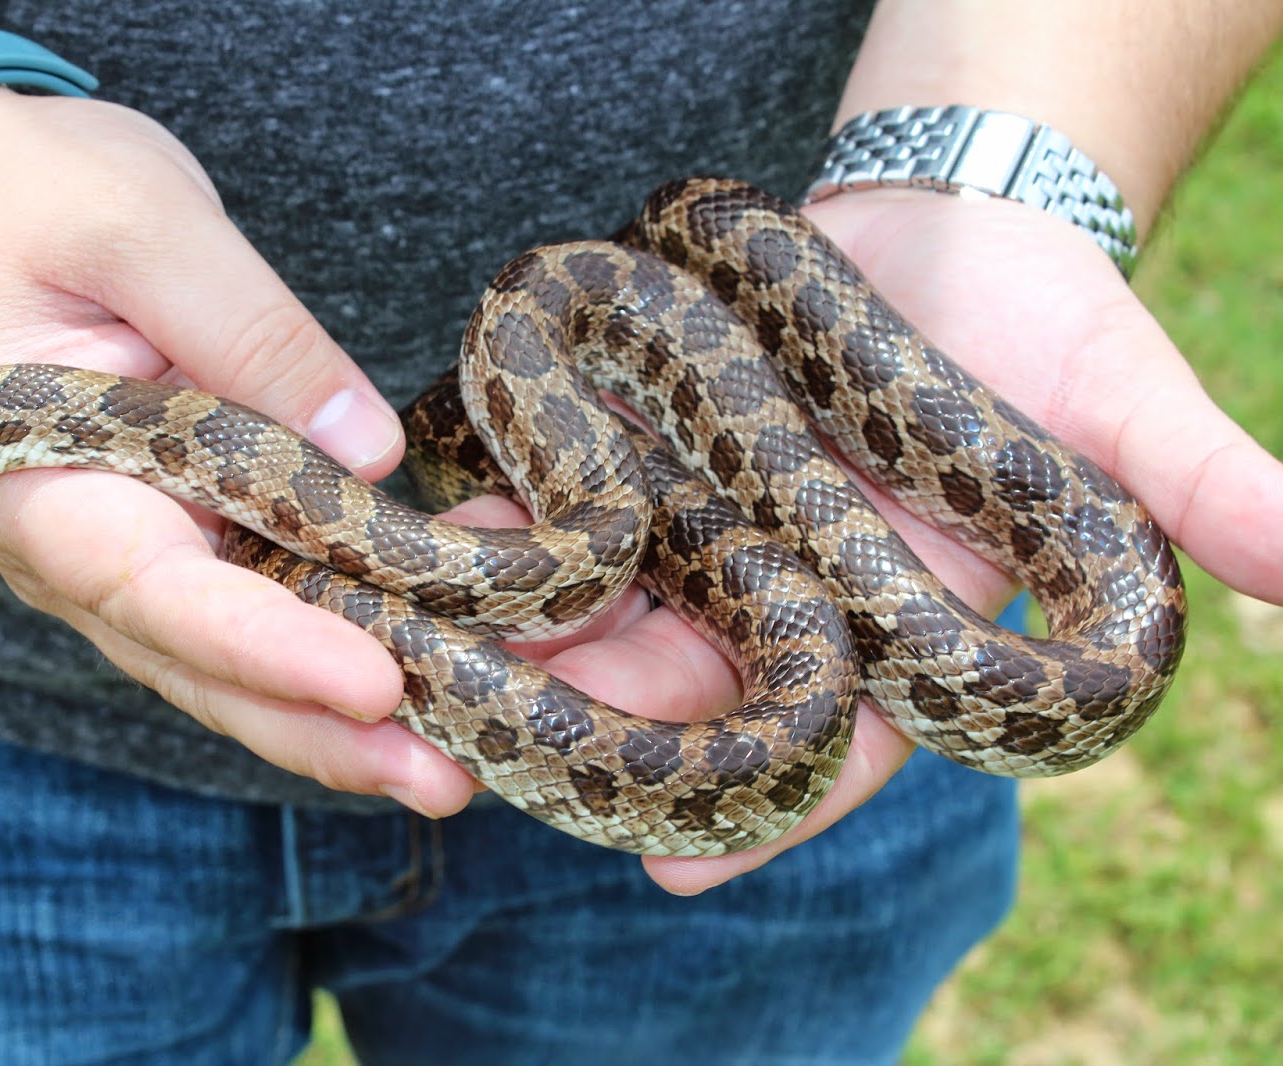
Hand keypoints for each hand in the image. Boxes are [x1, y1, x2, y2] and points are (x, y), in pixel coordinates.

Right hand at [0, 86, 483, 815]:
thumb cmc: (30, 200)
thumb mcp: (141, 227)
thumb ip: (246, 333)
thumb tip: (365, 452)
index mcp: (32, 478)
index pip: (154, 588)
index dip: (267, 647)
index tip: (374, 683)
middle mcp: (76, 544)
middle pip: (199, 663)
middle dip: (317, 730)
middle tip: (438, 781)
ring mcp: (128, 549)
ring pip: (230, 662)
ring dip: (333, 723)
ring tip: (445, 771)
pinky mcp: (183, 532)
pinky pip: (258, 610)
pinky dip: (332, 652)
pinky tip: (426, 677)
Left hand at [530, 190, 1282, 893]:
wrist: (949, 215)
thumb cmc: (1048, 322)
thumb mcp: (1127, 406)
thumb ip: (1202, 490)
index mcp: (906, 627)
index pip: (840, 745)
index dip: (767, 808)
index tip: (676, 874)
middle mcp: (801, 596)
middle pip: (704, 688)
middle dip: (618, 730)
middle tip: (529, 764)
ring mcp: (728, 526)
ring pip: (631, 612)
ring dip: (551, 647)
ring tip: (457, 682)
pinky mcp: (673, 451)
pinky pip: (596, 504)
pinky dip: (536, 529)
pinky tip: (472, 550)